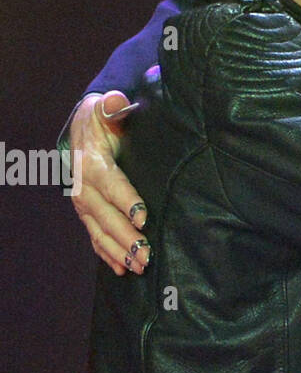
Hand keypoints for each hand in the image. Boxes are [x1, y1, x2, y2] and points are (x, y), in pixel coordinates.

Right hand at [69, 91, 148, 275]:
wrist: (81, 131)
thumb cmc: (101, 120)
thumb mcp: (106, 108)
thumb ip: (112, 106)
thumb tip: (116, 101)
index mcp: (92, 163)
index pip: (111, 184)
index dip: (126, 200)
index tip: (143, 217)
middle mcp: (84, 188)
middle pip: (106, 216)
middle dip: (126, 237)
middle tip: (147, 255)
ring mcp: (85, 205)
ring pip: (100, 232)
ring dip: (119, 252)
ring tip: (140, 267)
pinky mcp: (88, 215)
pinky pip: (96, 239)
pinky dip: (108, 255)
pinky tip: (123, 271)